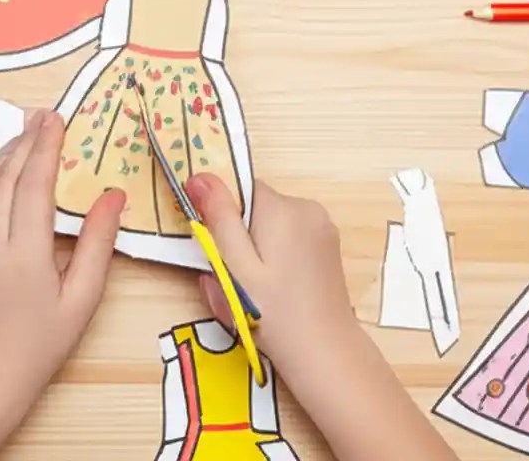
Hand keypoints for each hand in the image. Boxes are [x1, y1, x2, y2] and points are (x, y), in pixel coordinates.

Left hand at [0, 110, 124, 460]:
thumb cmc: (38, 345)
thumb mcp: (81, 300)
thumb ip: (98, 244)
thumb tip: (113, 196)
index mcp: (25, 254)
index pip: (35, 185)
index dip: (47, 148)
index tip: (58, 119)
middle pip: (6, 176)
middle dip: (26, 141)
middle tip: (45, 115)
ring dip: (2, 155)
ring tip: (24, 134)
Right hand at [186, 173, 457, 460]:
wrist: (324, 352)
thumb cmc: (272, 313)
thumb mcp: (235, 266)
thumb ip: (219, 218)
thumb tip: (199, 176)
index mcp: (283, 209)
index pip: (240, 190)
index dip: (224, 217)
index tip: (220, 251)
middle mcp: (308, 207)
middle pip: (257, 207)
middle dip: (241, 235)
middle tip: (237, 278)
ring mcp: (323, 226)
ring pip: (274, 223)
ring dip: (259, 246)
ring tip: (259, 287)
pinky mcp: (329, 246)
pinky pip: (292, 236)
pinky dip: (279, 254)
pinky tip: (279, 287)